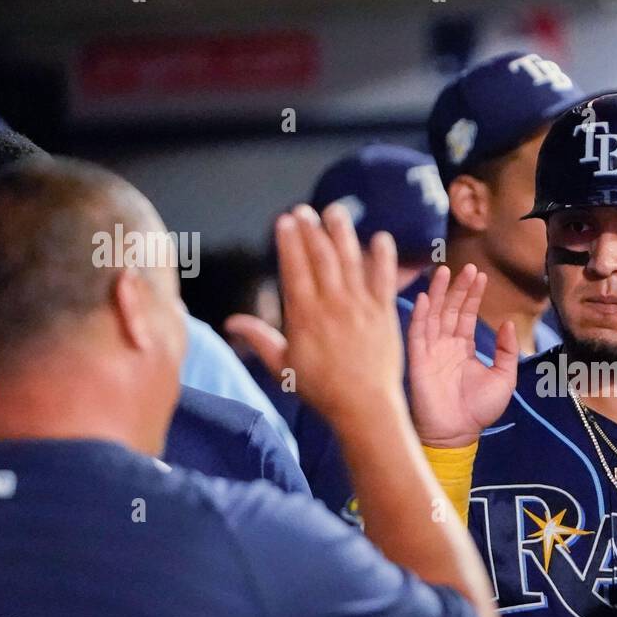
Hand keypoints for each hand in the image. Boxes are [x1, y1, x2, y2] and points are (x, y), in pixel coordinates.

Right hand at [225, 205, 404, 424]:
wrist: (364, 406)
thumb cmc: (321, 389)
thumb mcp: (283, 366)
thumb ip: (259, 339)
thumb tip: (231, 322)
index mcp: (304, 317)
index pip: (294, 269)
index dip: (289, 242)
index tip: (284, 220)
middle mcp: (332, 306)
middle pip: (321, 258)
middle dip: (311, 230)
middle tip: (305, 210)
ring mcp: (360, 307)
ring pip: (351, 261)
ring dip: (342, 233)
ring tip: (335, 211)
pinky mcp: (384, 313)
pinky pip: (385, 279)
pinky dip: (384, 257)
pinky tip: (381, 237)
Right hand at [407, 264, 518, 447]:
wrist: (457, 435)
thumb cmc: (478, 410)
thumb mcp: (504, 377)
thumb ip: (506, 350)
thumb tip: (507, 322)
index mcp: (463, 347)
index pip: (466, 314)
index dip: (472, 294)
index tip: (479, 275)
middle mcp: (444, 345)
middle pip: (450, 309)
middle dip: (457, 288)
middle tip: (467, 266)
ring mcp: (430, 351)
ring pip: (433, 315)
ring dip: (437, 293)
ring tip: (444, 271)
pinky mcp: (418, 361)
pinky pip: (417, 333)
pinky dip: (420, 315)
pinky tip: (425, 298)